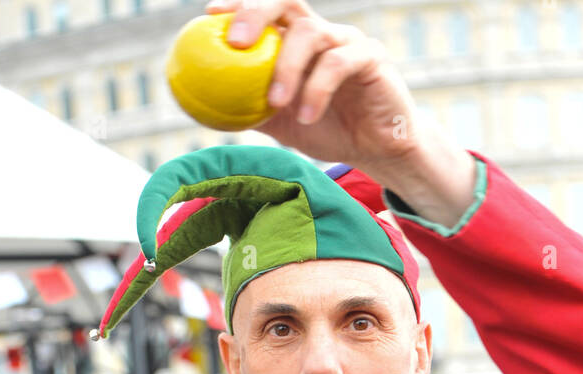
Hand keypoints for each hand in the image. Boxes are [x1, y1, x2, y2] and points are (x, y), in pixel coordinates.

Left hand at [204, 0, 422, 176]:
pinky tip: (307, 115)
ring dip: (286, 67)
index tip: (210, 15)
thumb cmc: (329, 132)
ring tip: (275, 102)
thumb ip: (249, 109)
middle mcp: (322, 31)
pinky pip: (338, 64)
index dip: (239, 4)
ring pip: (311, 33)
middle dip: (257, 13)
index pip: (268, 9)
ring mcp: (347, 41)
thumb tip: (204, 109)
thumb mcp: (281, 124)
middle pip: (287, 2)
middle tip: (236, 43)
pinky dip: (317, 89)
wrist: (378, 151)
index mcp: (298, 39)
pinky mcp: (372, 58)